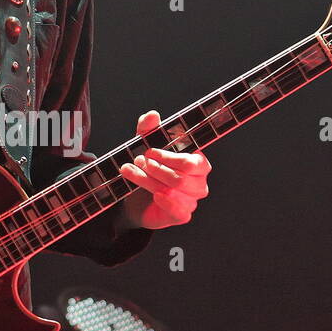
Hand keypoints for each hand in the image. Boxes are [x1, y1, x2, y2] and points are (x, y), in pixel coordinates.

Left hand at [118, 110, 210, 229]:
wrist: (136, 199)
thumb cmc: (148, 170)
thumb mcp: (145, 146)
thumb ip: (148, 130)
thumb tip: (152, 115)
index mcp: (197, 163)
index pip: (192, 162)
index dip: (170, 157)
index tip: (149, 150)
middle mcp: (199, 182)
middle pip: (181, 177)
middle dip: (156, 168)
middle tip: (138, 161)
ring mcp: (192, 200)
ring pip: (174, 191)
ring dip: (150, 181)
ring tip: (132, 172)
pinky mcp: (182, 215)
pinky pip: (180, 211)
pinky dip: (167, 202)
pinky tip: (155, 195)